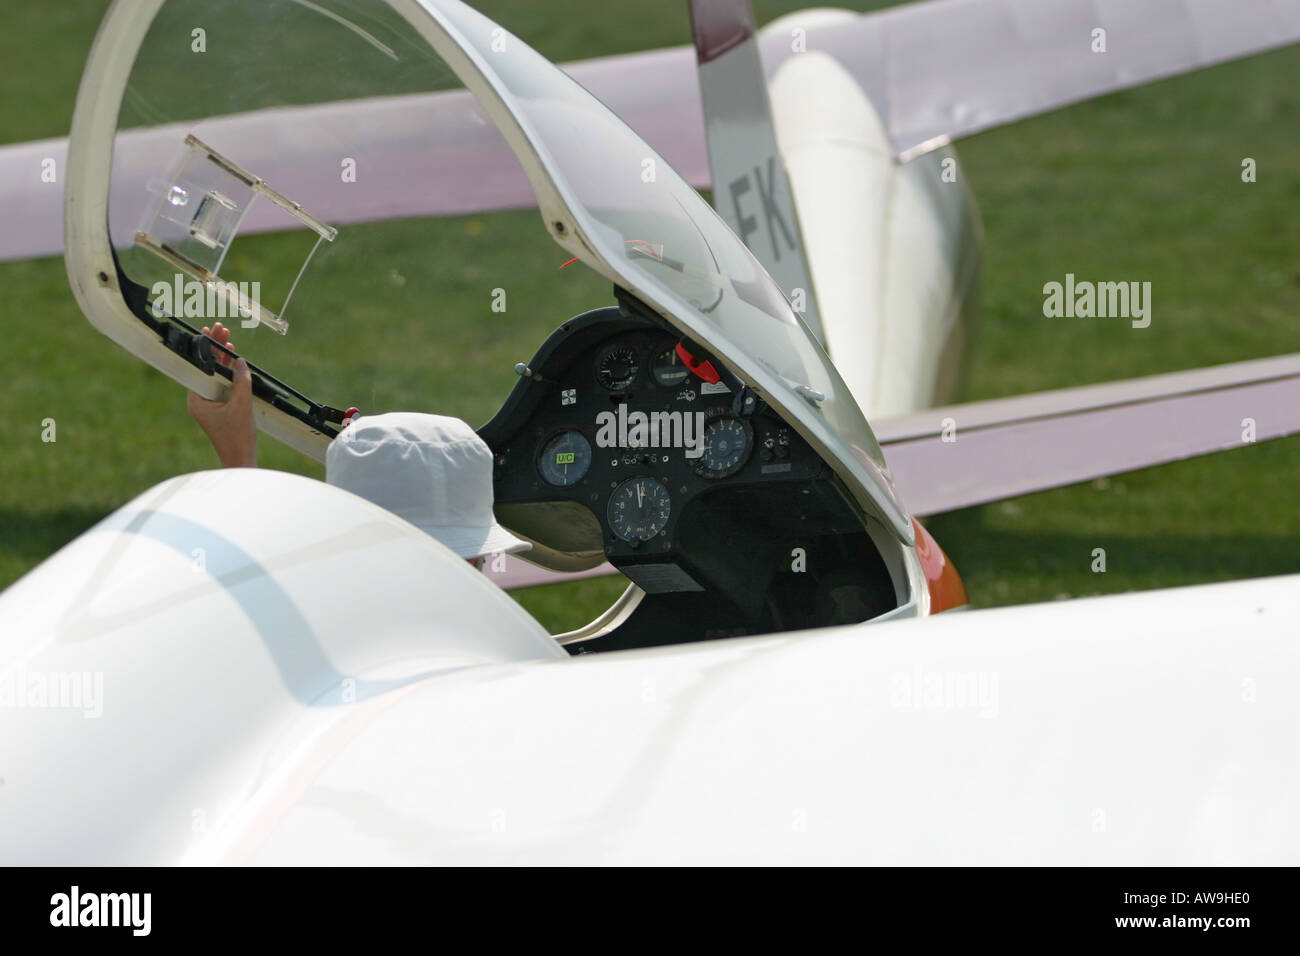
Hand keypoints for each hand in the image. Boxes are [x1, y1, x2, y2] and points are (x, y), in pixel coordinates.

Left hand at [187, 322, 256, 467]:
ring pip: (214, 375)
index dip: (206, 348)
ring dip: (222, 359)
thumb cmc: (238, 438)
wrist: (240, 460)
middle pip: (205, 368)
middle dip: (214, 349)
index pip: (199, 367)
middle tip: (221, 329)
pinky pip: (221, 385)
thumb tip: (240, 362)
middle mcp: (199, 400)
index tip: (209, 333)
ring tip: (227, 339)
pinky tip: (233, 360)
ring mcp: (208, 404)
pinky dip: (228, 373)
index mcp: (196, 399)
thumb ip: (241, 382)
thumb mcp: (242, 406)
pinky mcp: (219, 408)